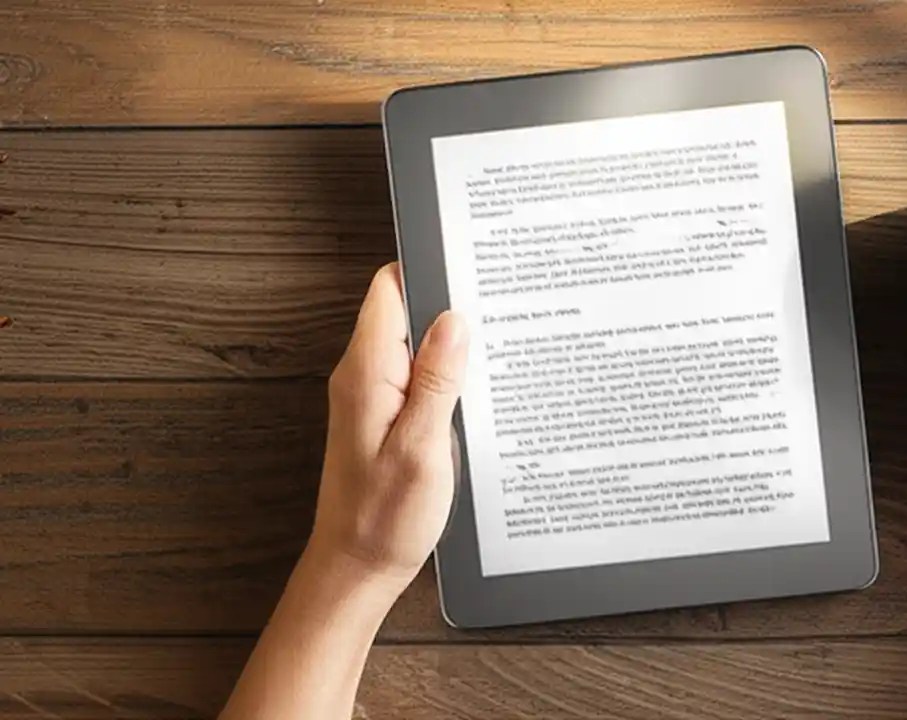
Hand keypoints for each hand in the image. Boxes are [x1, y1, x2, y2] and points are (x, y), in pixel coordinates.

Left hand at [310, 263, 468, 590]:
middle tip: (498, 315)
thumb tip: (453, 320)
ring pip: (414, 343)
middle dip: (450, 307)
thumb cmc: (384, 518)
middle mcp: (362, 375)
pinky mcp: (384, 415)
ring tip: (494, 356)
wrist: (356, 568)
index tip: (470, 271)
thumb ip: (436, 379)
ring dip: (451, 345)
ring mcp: (371, 395)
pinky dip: (445, 375)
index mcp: (367, 373)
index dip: (428, 272)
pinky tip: (474, 394)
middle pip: (404, 311)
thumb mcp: (421, 447)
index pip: (389, 290)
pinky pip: (415, 375)